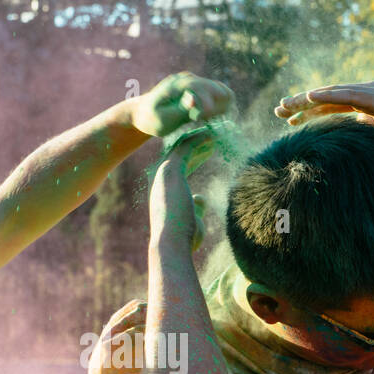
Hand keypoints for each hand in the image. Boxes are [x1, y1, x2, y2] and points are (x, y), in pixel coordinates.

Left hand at [133, 72, 234, 137]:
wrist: (143, 113)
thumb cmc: (151, 119)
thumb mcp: (162, 118)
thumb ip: (180, 109)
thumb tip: (194, 100)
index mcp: (176, 85)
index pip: (198, 86)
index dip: (206, 101)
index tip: (206, 116)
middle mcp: (187, 79)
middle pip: (212, 86)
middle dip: (215, 105)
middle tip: (210, 121)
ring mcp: (194, 82)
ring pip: (218, 89)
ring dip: (220, 105)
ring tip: (211, 119)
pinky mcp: (198, 89)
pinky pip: (216, 94)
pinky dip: (219, 105)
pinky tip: (212, 117)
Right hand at [151, 128, 211, 250]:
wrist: (172, 242)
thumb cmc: (183, 237)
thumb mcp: (192, 218)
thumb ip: (195, 206)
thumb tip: (201, 197)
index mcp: (162, 190)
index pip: (178, 167)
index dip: (194, 157)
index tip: (209, 150)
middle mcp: (158, 178)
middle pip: (179, 153)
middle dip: (196, 144)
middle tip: (212, 136)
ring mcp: (162, 172)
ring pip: (181, 147)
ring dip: (198, 138)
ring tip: (214, 131)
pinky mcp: (170, 169)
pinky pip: (185, 147)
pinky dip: (198, 139)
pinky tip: (212, 135)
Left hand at [274, 81, 373, 174]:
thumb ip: (358, 143)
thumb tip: (338, 157)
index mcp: (366, 106)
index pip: (331, 106)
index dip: (308, 111)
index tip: (285, 120)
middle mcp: (369, 95)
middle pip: (328, 97)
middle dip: (302, 103)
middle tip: (277, 109)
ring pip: (335, 94)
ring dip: (309, 97)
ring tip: (287, 104)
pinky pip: (350, 96)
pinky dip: (329, 94)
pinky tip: (310, 96)